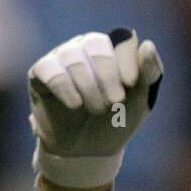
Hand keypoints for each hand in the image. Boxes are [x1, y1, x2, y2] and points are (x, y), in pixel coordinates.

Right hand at [28, 27, 162, 188]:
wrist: (88, 151)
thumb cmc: (115, 122)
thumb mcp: (141, 102)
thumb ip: (150, 74)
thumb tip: (148, 45)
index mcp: (112, 49)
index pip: (121, 39)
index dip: (127, 61)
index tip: (130, 85)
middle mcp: (85, 47)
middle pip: (96, 43)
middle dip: (108, 74)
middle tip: (114, 102)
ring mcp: (61, 57)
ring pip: (73, 58)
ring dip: (89, 87)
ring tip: (95, 109)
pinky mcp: (41, 73)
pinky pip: (50, 69)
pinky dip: (65, 88)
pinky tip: (75, 105)